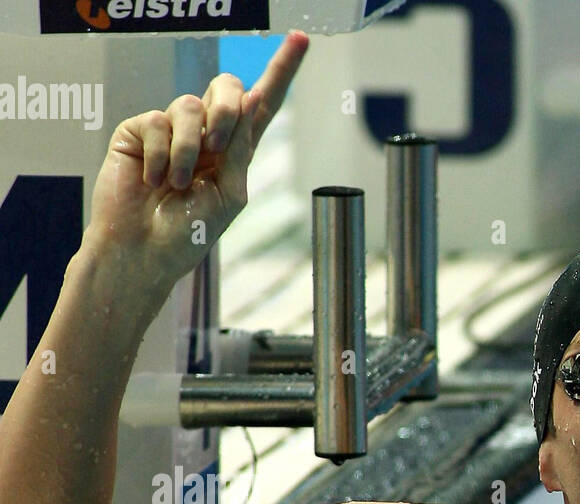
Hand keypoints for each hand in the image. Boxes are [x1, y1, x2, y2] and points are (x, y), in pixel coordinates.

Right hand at [83, 30, 307, 290]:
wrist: (144, 250)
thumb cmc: (189, 233)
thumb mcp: (230, 195)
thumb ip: (241, 149)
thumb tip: (250, 101)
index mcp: (235, 151)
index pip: (262, 105)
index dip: (281, 71)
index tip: (301, 40)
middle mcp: (206, 134)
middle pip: (227, 87)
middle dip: (227, 110)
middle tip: (218, 146)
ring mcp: (172, 129)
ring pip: (190, 105)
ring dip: (190, 150)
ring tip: (179, 184)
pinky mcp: (140, 129)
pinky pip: (157, 121)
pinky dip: (162, 156)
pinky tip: (154, 179)